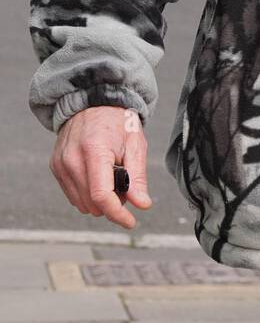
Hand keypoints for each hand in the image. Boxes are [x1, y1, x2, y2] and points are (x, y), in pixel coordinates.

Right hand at [50, 105, 151, 229]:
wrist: (93, 101)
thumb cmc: (117, 122)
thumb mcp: (135, 144)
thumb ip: (137, 177)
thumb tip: (142, 204)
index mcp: (93, 151)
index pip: (101, 195)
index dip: (117, 214)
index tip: (130, 221)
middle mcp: (72, 159)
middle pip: (91, 203)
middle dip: (112, 204)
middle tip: (125, 186)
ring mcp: (60, 164)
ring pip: (81, 203)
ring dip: (99, 201)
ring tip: (111, 178)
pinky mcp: (55, 167)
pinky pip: (72, 195)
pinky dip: (87, 194)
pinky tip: (98, 177)